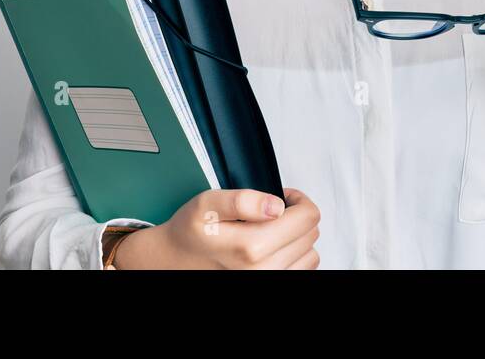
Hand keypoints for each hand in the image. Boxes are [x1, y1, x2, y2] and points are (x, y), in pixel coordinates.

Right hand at [114, 187, 319, 268]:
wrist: (173, 263)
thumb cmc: (190, 234)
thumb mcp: (208, 203)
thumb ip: (243, 200)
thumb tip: (276, 204)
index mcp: (252, 247)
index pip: (308, 217)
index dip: (298, 199)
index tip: (282, 197)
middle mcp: (265, 271)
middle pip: (311, 234)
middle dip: (297, 216)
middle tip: (273, 212)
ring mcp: (270, 282)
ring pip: (311, 254)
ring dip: (297, 238)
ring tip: (273, 230)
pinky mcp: (272, 286)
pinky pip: (303, 270)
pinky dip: (295, 256)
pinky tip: (275, 248)